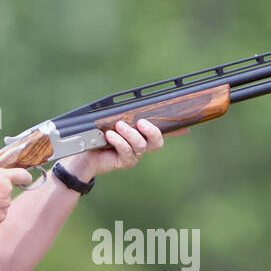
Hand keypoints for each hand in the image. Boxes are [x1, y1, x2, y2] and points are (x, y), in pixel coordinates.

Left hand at [64, 119, 180, 180]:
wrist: (83, 153)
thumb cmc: (96, 134)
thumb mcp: (110, 121)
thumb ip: (122, 116)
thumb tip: (127, 109)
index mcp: (141, 133)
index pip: (162, 131)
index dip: (177, 130)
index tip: (187, 127)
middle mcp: (141, 145)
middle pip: (157, 140)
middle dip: (152, 130)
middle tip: (140, 122)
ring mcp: (135, 155)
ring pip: (141, 145)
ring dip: (130, 134)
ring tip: (118, 127)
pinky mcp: (125, 162)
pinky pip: (127, 151)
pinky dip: (119, 142)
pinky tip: (111, 136)